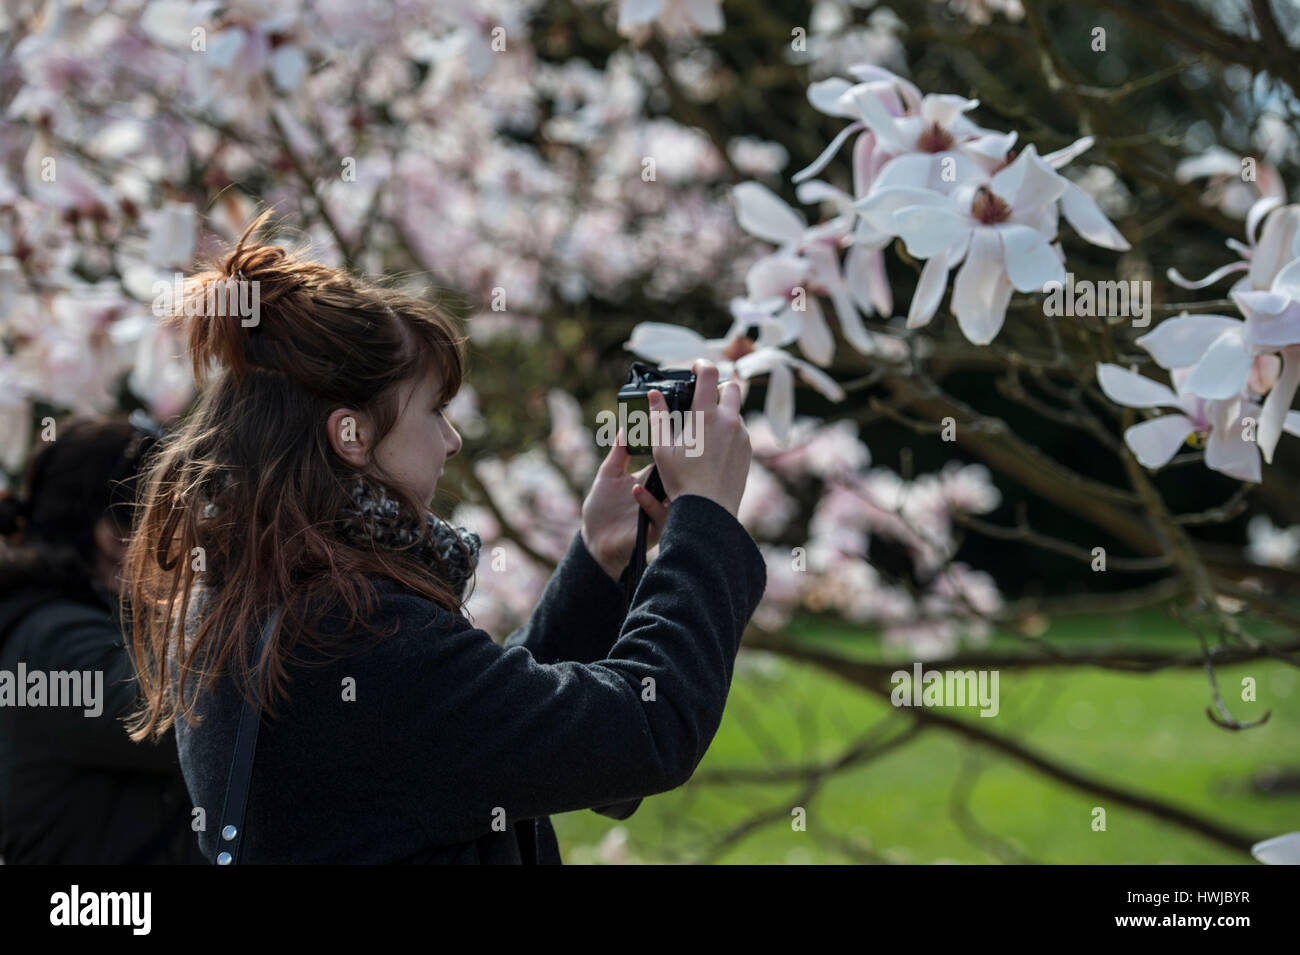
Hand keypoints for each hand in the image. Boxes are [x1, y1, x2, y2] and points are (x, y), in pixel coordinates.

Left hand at [580, 427, 671, 582]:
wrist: (596, 543)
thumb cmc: (601, 509)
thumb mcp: (607, 476)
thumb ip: (618, 453)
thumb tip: (625, 428)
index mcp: (650, 479)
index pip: (665, 458)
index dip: (668, 444)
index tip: (667, 425)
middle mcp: (659, 493)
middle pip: (675, 473)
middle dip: (676, 459)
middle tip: (673, 443)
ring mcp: (660, 510)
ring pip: (676, 493)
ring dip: (670, 480)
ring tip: (661, 465)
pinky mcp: (655, 528)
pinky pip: (661, 515)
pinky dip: (650, 502)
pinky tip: (636, 490)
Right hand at [647, 358, 750, 518]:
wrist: (710, 511)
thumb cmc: (682, 481)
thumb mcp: (662, 449)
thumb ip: (659, 417)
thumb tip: (654, 394)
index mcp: (706, 416)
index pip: (709, 374)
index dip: (702, 364)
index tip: (695, 367)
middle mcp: (729, 421)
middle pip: (731, 386)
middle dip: (718, 386)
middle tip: (702, 396)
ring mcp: (742, 436)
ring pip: (736, 411)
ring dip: (722, 410)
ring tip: (703, 427)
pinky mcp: (747, 451)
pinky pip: (740, 431)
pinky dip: (728, 430)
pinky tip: (712, 447)